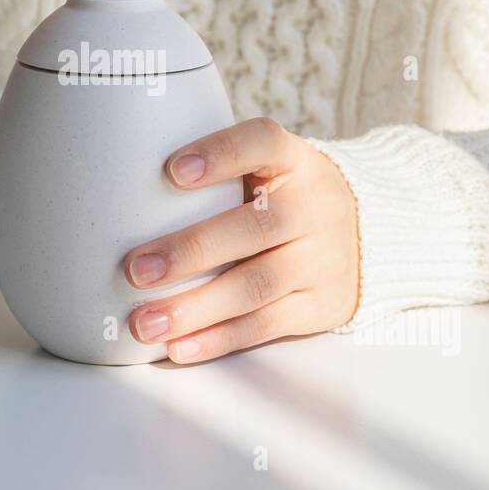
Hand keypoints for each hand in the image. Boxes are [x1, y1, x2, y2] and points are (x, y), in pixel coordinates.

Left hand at [123, 118, 359, 362]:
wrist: (364, 234)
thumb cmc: (283, 197)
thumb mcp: (267, 170)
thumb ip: (217, 174)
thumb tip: (123, 191)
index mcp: (295, 161)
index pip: (261, 143)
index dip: (219, 155)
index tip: (171, 170)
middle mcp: (315, 206)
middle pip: (252, 229)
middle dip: (189, 251)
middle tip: (135, 269)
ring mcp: (323, 259)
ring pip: (256, 285)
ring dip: (195, 307)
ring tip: (145, 321)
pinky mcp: (321, 305)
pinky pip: (265, 325)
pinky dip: (218, 338)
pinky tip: (178, 346)